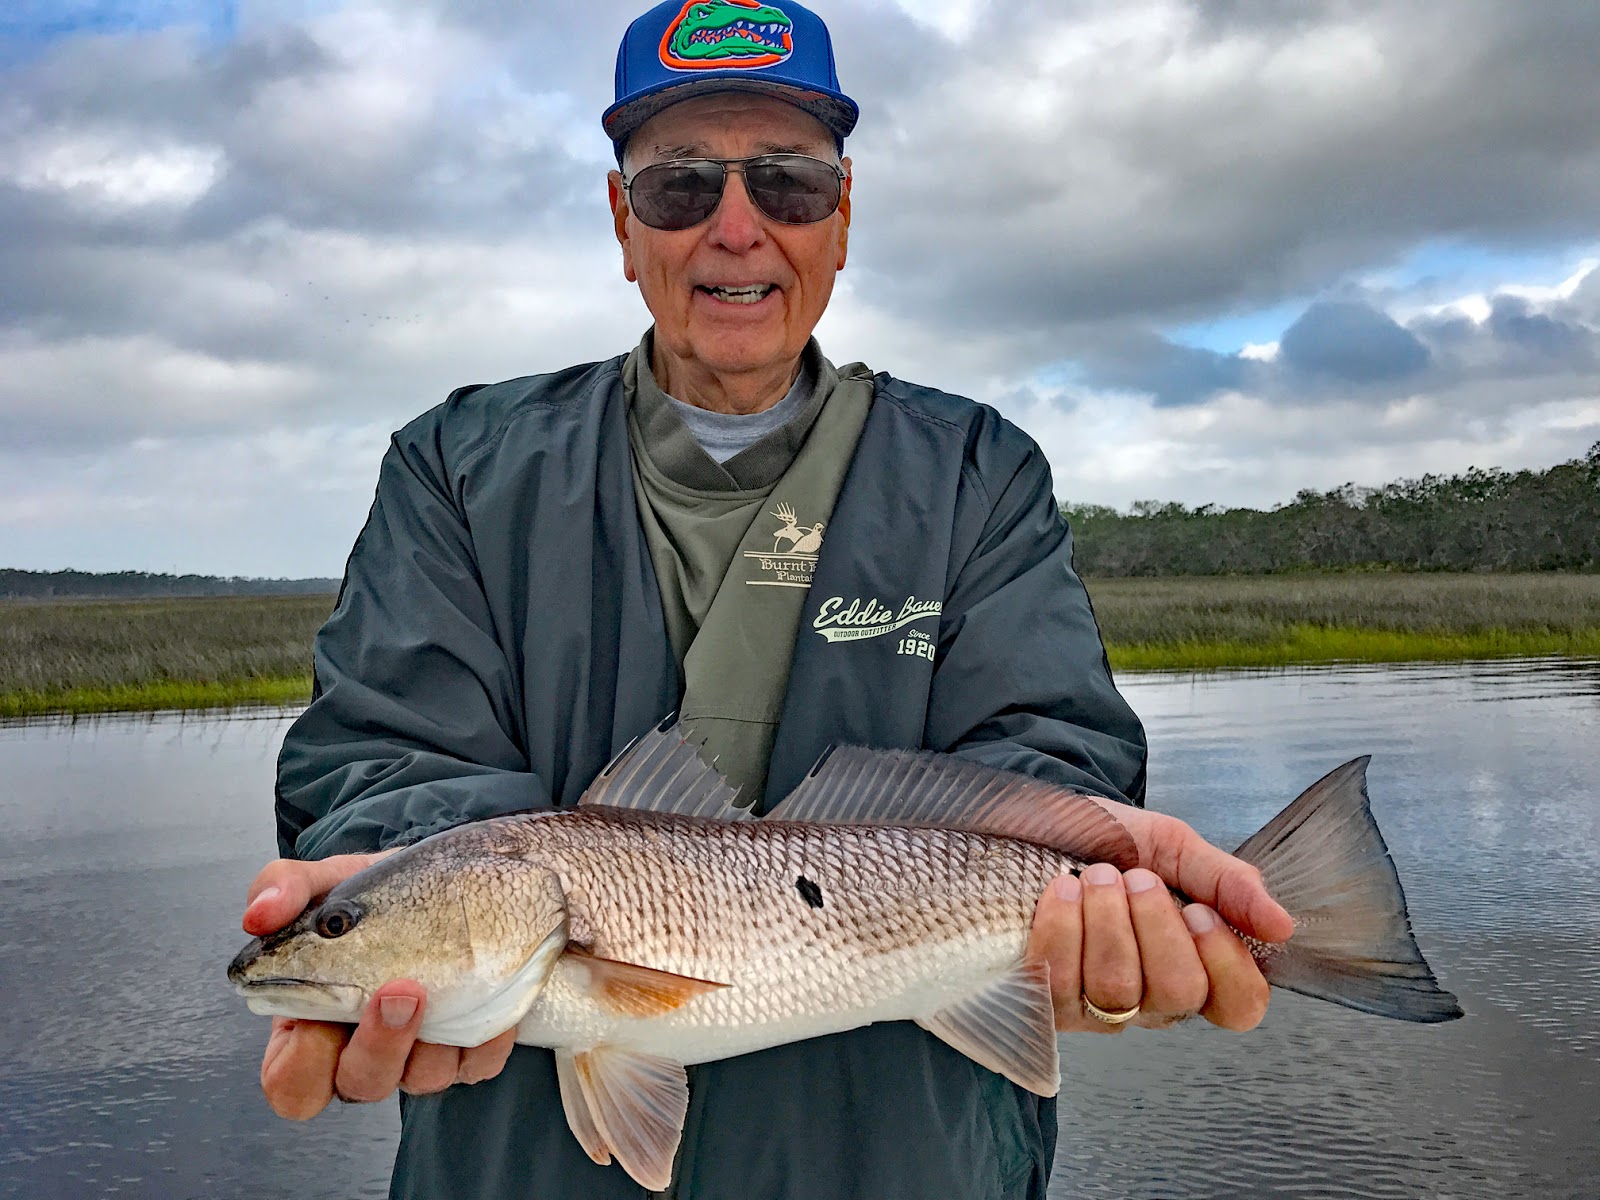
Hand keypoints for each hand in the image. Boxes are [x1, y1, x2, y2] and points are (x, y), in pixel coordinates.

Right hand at [243, 856, 518, 1118]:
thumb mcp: (322, 881)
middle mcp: (361, 1052)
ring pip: (423, 1080)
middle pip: (361, 1085)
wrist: (434, 879)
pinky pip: (479, 1063)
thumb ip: (284, 887)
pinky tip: (488, 992)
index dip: (303, 1064)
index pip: (292, 1085)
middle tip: (401, 990)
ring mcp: (417, 1056)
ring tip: (444, 982)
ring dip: (435, 1039)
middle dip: (381, 1046)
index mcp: (308, 1029)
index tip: (318, 1015)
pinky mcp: (467, 1049)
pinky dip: (487, 1036)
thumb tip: (259, 914)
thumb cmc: (366, 895)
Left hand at [1026, 803, 1294, 1033]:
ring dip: (1108, 920)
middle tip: (1136, 877)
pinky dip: (1063, 928)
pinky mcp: (1045, 1003)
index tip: (1199, 910)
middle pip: (1179, 995)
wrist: (1033, 822)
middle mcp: (1151, 999)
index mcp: (1196, 964)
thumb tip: (1282, 925)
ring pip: (1119, 991)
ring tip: (1095, 876)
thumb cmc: (1106, 839)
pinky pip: (1061, 985)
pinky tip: (1062, 891)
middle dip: (1156, 925)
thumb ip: (1228, 882)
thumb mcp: (1173, 845)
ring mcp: (1096, 1008)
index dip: (1226, 963)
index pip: (1239, 1006)